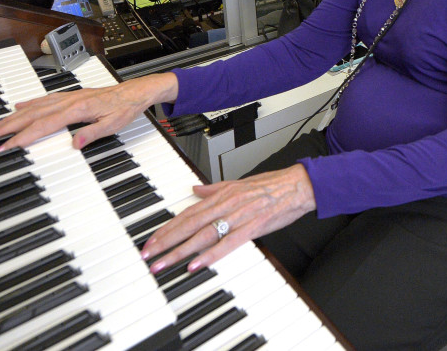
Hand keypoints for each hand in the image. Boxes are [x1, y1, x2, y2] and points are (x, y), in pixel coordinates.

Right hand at [0, 72, 177, 152]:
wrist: (137, 91)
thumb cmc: (126, 107)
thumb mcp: (114, 124)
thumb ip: (92, 134)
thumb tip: (74, 144)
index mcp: (76, 110)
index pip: (41, 126)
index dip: (21, 138)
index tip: (3, 148)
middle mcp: (68, 101)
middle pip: (30, 115)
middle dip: (6, 127)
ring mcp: (68, 97)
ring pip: (33, 106)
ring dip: (12, 116)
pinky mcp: (71, 96)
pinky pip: (43, 99)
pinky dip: (28, 103)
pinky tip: (18, 106)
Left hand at [141, 165, 316, 272]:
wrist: (298, 185)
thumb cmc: (272, 186)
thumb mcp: (239, 182)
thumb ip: (214, 188)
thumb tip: (195, 189)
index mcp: (221, 195)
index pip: (187, 213)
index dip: (167, 228)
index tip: (151, 240)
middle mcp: (226, 205)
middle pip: (189, 225)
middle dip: (166, 241)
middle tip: (148, 256)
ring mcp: (238, 216)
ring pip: (203, 235)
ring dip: (180, 251)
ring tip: (163, 264)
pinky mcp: (252, 227)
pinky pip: (227, 244)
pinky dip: (210, 255)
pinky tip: (196, 265)